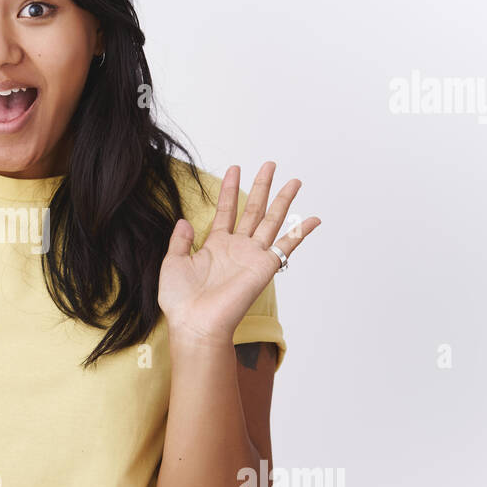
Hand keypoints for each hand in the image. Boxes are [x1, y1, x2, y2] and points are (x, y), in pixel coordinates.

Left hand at [158, 162, 319, 344]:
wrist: (195, 323)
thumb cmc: (181, 300)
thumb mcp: (172, 263)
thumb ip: (179, 241)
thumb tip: (183, 220)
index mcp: (215, 246)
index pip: (226, 210)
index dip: (230, 189)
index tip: (235, 168)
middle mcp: (237, 248)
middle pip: (253, 210)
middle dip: (262, 186)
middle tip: (270, 164)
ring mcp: (252, 256)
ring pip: (272, 220)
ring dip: (283, 200)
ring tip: (293, 180)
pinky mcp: (264, 266)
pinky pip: (287, 245)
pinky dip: (301, 231)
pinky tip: (313, 218)